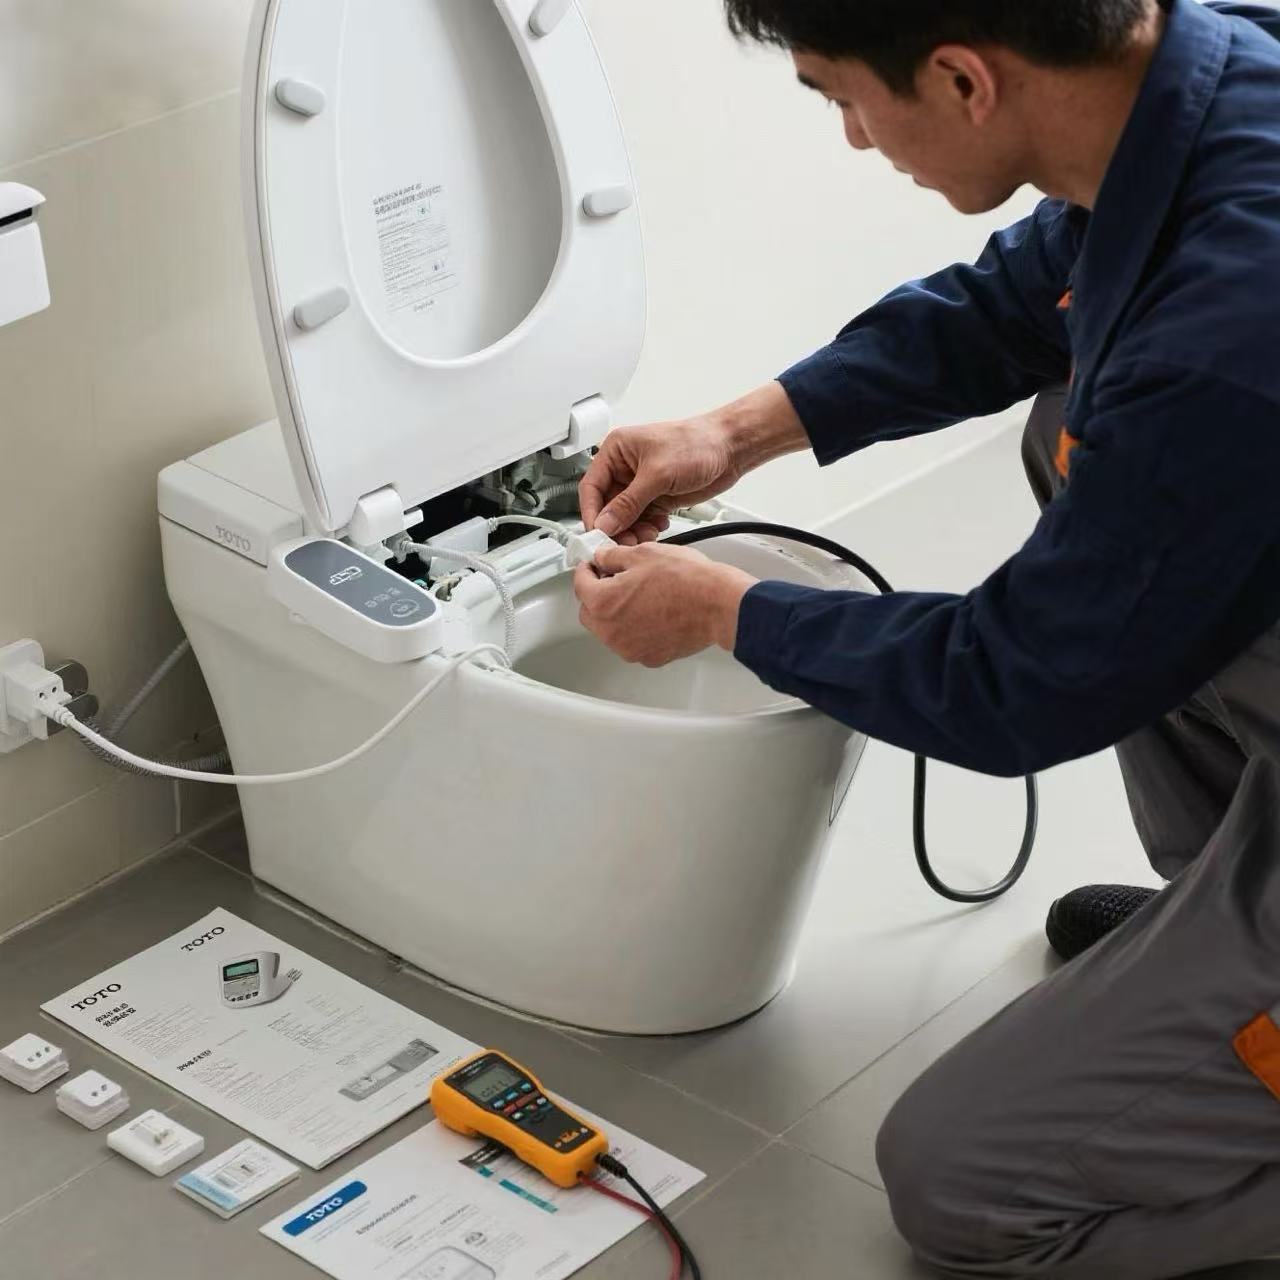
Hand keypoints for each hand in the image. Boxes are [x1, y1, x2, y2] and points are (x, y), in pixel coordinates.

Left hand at [574, 543, 757, 667]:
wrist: (718, 605)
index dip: (586, 570)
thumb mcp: (643, 553)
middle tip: (615, 578)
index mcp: (603, 603)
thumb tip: (603, 558)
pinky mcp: (650, 658)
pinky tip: (653, 611)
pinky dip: (636, 629)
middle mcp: (611, 631)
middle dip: (598, 594)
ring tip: (641, 594)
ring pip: (610, 630)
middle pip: (590, 611)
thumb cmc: (686, 580)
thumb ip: (613, 557)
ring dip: (616, 613)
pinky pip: (632, 642)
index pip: (579, 584)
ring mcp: (630, 648)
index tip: (593, 565)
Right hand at [578, 417, 740, 545]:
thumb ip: (629, 502)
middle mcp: (625, 469)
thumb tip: (606, 523)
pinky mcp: (657, 498)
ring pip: (625, 518)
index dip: (593, 512)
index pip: (591, 487)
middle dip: (615, 526)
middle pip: (607, 507)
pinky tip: (658, 527)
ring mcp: (641, 485)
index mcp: (616, 451)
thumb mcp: (658, 473)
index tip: (597, 534)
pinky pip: (642, 521)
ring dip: (632, 531)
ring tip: (644, 536)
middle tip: (622, 542)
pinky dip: (647, 529)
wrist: (730, 449)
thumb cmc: (698, 443)